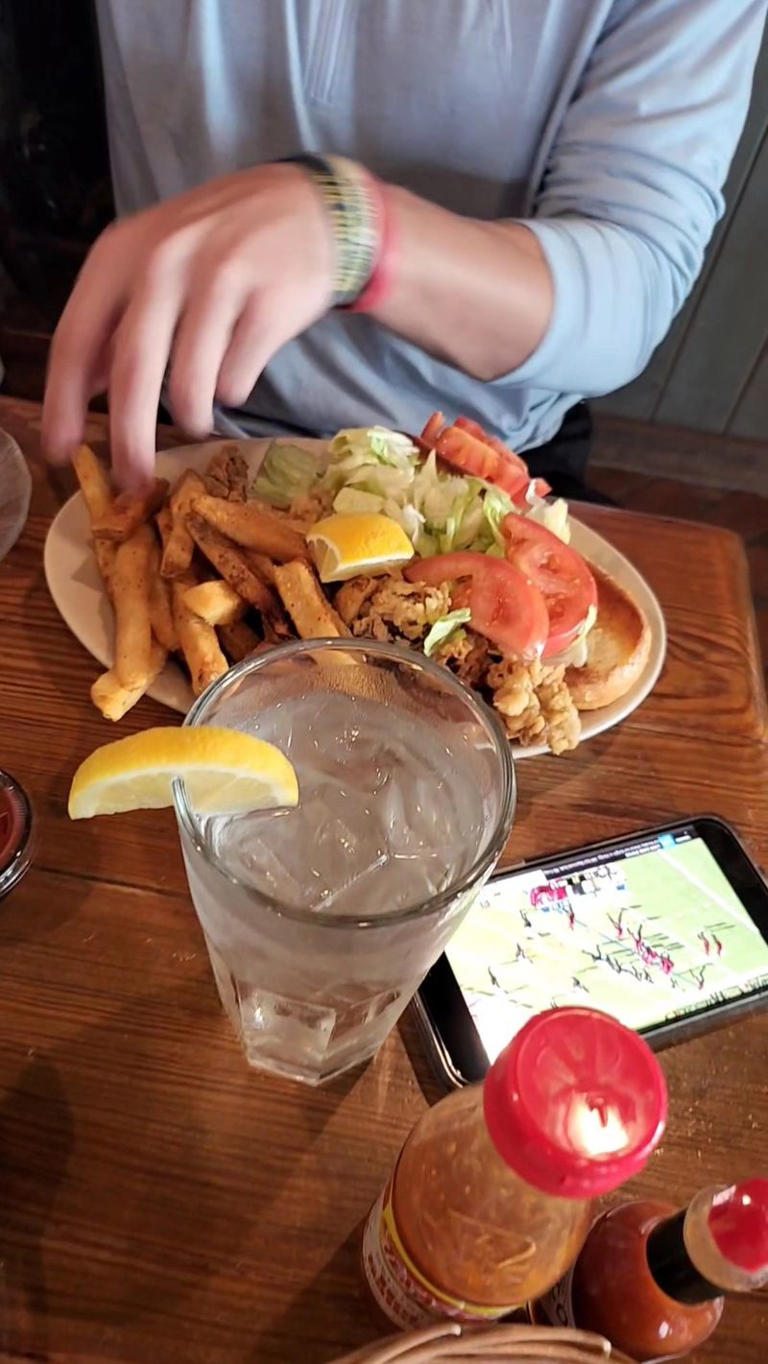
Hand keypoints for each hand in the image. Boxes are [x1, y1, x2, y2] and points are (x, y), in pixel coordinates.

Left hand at [42, 164, 334, 487]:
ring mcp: (220, 281)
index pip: (75, 340)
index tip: (61, 453)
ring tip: (197, 423)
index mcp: (120, 254)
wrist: (307, 208)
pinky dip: (233, 393)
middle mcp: (164, 263)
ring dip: (192, 419)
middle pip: (132, 371)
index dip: (63, 404)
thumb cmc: (218, 244)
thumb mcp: (152, 263)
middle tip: (132, 484)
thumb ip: (114, 320)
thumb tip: (79, 389)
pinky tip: (236, 374)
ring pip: (192, 385)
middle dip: (130, 439)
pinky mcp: (270, 305)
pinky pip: (238, 381)